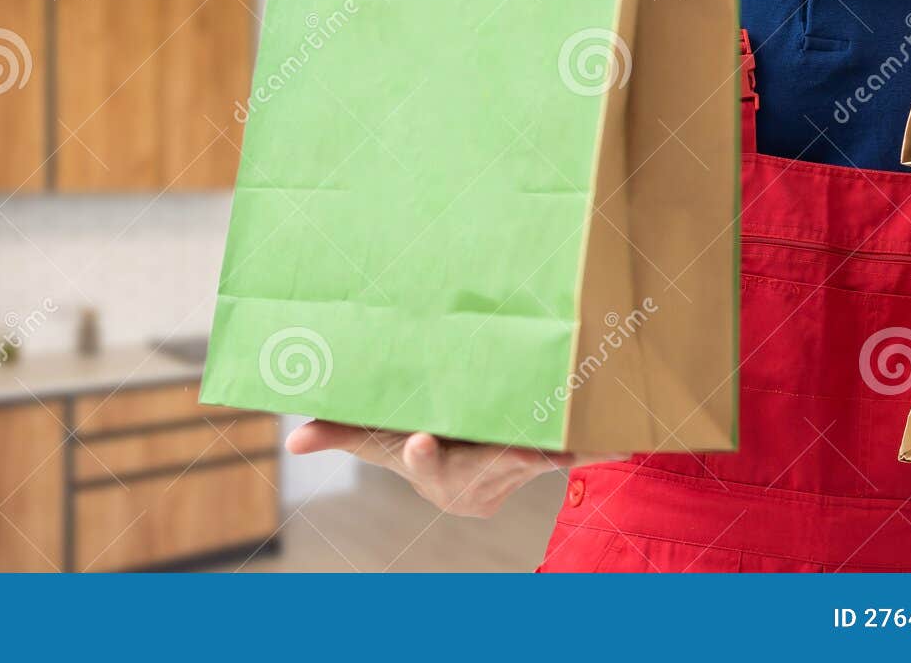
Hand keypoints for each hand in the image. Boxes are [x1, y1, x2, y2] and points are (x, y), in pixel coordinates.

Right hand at [285, 420, 623, 517]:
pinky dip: (593, 450)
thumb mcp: (374, 437)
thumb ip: (338, 434)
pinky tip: (620, 442)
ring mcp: (510, 471)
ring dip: (555, 454)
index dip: (423, 453)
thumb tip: (290, 440)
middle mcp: (473, 478)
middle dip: (507, 456)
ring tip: (575, 444)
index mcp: (431, 468)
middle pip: (488, 464)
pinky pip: (567, 454)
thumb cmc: (414, 438)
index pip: (422, 462)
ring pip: (531, 461)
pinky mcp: (540, 460)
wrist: (464, 462)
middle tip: (527, 448)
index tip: (421, 439)